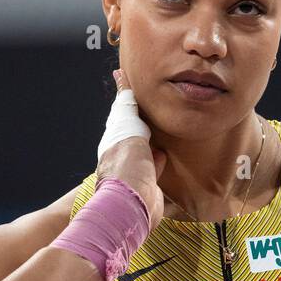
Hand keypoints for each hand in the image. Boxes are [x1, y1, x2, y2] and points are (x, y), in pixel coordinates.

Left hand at [97, 66, 167, 231]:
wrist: (134, 203)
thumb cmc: (128, 165)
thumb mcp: (127, 126)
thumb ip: (127, 104)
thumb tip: (120, 79)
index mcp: (115, 137)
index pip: (122, 111)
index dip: (127, 95)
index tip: (128, 77)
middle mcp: (125, 152)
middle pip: (135, 128)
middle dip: (142, 115)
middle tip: (153, 98)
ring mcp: (138, 168)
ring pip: (146, 146)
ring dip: (153, 137)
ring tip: (163, 123)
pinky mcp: (150, 183)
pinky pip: (156, 165)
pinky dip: (161, 157)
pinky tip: (165, 152)